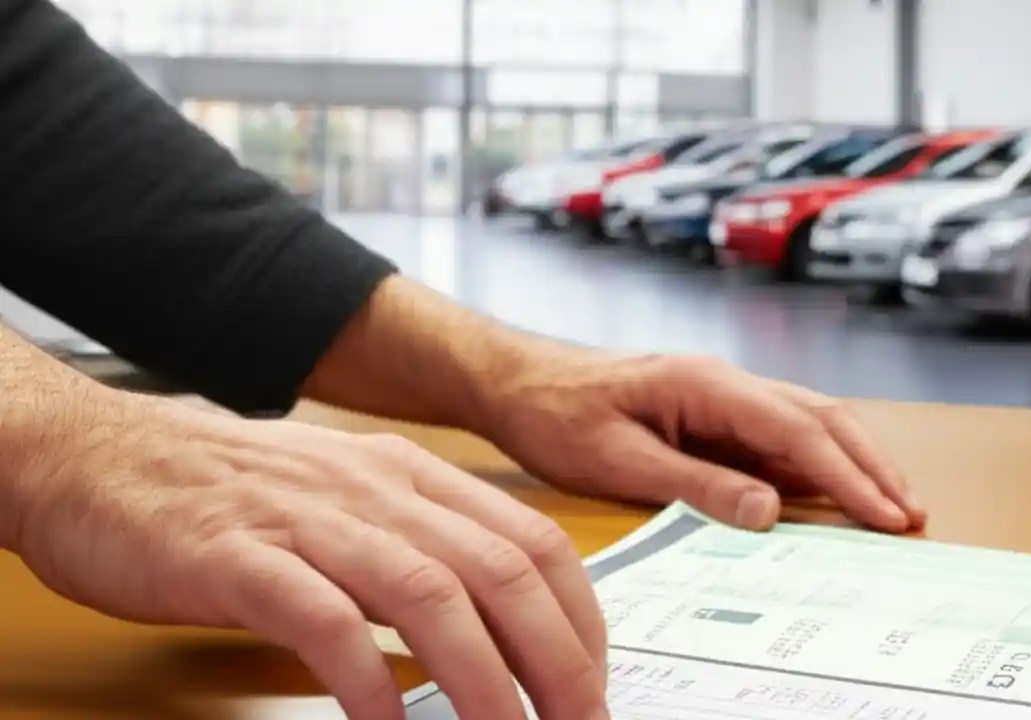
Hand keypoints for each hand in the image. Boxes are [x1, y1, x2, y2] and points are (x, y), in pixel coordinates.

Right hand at [8, 389, 609, 719]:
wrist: (107, 458)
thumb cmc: (234, 492)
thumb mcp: (349, 497)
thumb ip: (420, 543)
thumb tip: (497, 620)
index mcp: (411, 475)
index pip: (532, 540)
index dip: (580, 616)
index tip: (594, 677)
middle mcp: (375, 490)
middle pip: (500, 571)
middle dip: (557, 658)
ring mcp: (309, 521)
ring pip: (428, 595)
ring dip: (483, 678)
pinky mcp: (239, 558)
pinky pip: (322, 621)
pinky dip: (368, 679)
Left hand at [480, 349, 925, 532]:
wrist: (517, 382)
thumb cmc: (555, 414)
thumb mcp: (616, 460)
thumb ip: (693, 485)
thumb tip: (769, 512)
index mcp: (704, 383)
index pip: (795, 428)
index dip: (847, 474)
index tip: (886, 512)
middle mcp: (723, 382)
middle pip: (818, 417)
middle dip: (870, 465)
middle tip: (910, 514)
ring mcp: (720, 396)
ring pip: (807, 422)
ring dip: (852, 462)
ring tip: (891, 504)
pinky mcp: (711, 415)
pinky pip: (777, 438)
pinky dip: (816, 465)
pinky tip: (835, 491)